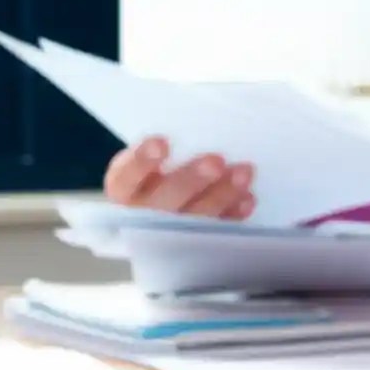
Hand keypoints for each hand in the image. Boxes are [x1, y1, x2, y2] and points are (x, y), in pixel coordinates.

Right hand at [103, 136, 255, 218]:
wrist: (156, 209)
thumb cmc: (153, 174)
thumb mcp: (147, 160)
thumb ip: (161, 150)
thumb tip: (200, 128)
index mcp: (123, 189)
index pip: (126, 176)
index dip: (142, 161)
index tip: (162, 143)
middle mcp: (141, 215)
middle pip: (164, 199)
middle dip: (191, 180)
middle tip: (215, 161)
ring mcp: (169, 232)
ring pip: (195, 216)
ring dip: (221, 194)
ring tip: (243, 172)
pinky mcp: (196, 241)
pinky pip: (216, 230)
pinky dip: (233, 214)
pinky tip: (246, 198)